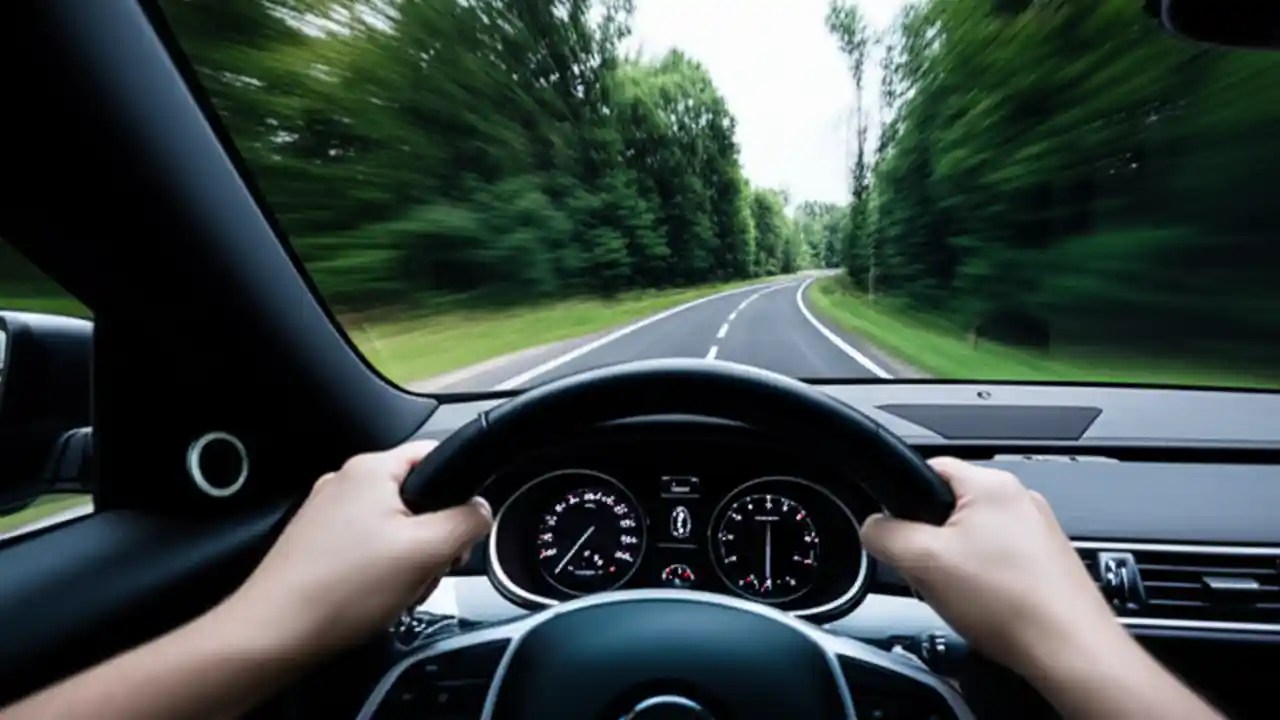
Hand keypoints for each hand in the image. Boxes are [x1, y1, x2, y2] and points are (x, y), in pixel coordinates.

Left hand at [222, 440, 491, 650]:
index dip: (460, 493)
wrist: (274, 634)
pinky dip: (382, 573)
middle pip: (419, 498)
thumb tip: (481, 511)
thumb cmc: (339, 590)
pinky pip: (370, 549)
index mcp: (371, 469)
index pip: (437, 455)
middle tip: (425, 570)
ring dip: (409, 561)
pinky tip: (374, 598)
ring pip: (397, 529)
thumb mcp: (425, 552)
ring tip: (395, 590)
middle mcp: (345, 483)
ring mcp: (328, 515)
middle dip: (433, 538)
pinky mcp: (318, 545)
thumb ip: (466, 522)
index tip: (460, 529)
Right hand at [861, 457, 1121, 674]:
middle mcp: (1020, 499)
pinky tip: (986, 607)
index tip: (899, 533)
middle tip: (930, 574)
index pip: (928, 468)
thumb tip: (872, 527)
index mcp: (991, 484)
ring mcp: (1038, 531)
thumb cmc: (1012, 604)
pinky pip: (998, 561)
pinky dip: (985, 582)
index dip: (903, 501)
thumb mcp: (923, 563)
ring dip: (957, 565)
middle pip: (949, 509)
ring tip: (963, 596)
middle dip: (931, 543)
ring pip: (973, 539)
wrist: (1069, 650)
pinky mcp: (1047, 562)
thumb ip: (885, 535)